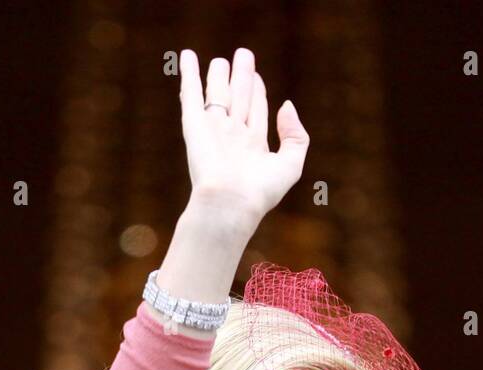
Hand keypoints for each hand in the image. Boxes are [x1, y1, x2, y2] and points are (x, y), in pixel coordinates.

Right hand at [177, 48, 308, 227]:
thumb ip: (295, 135)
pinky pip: (191, 94)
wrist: (228, 203)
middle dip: (241, 77)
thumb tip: (286, 104)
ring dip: (218, 75)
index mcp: (254, 145)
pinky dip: (189, 74)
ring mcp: (213, 130)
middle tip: (244, 54)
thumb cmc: (259, 191)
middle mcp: (233, 135)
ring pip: (217, 94)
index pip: (256, 110)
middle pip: (238, 98)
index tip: (257, 76)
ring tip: (220, 59)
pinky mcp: (194, 126)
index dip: (258, 91)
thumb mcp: (291, 165)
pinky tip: (188, 56)